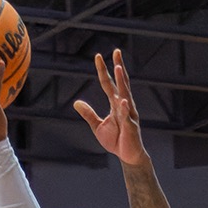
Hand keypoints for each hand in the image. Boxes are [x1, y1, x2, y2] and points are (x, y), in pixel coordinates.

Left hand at [72, 49, 147, 166]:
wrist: (127, 156)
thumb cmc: (116, 140)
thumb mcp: (98, 126)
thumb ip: (88, 114)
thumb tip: (76, 103)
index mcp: (115, 104)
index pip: (108, 83)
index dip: (103, 70)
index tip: (98, 56)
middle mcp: (124, 105)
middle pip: (120, 82)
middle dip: (118, 67)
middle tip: (116, 51)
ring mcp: (129, 114)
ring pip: (125, 94)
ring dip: (121, 82)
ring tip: (118, 68)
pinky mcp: (131, 126)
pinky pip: (127, 116)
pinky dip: (124, 109)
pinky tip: (122, 101)